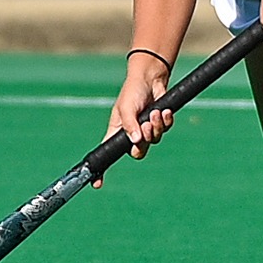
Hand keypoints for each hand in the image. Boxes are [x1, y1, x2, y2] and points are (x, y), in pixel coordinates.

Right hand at [95, 58, 173, 186]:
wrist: (150, 78)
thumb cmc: (132, 91)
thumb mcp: (126, 108)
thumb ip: (129, 125)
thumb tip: (135, 141)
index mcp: (117, 132)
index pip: (108, 154)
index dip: (102, 170)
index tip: (97, 184)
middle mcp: (131, 134)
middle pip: (138, 152)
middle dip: (144, 141)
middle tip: (146, 126)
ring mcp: (146, 130)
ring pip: (154, 140)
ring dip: (156, 127)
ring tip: (155, 112)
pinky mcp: (159, 124)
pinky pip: (165, 130)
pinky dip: (165, 121)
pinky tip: (164, 111)